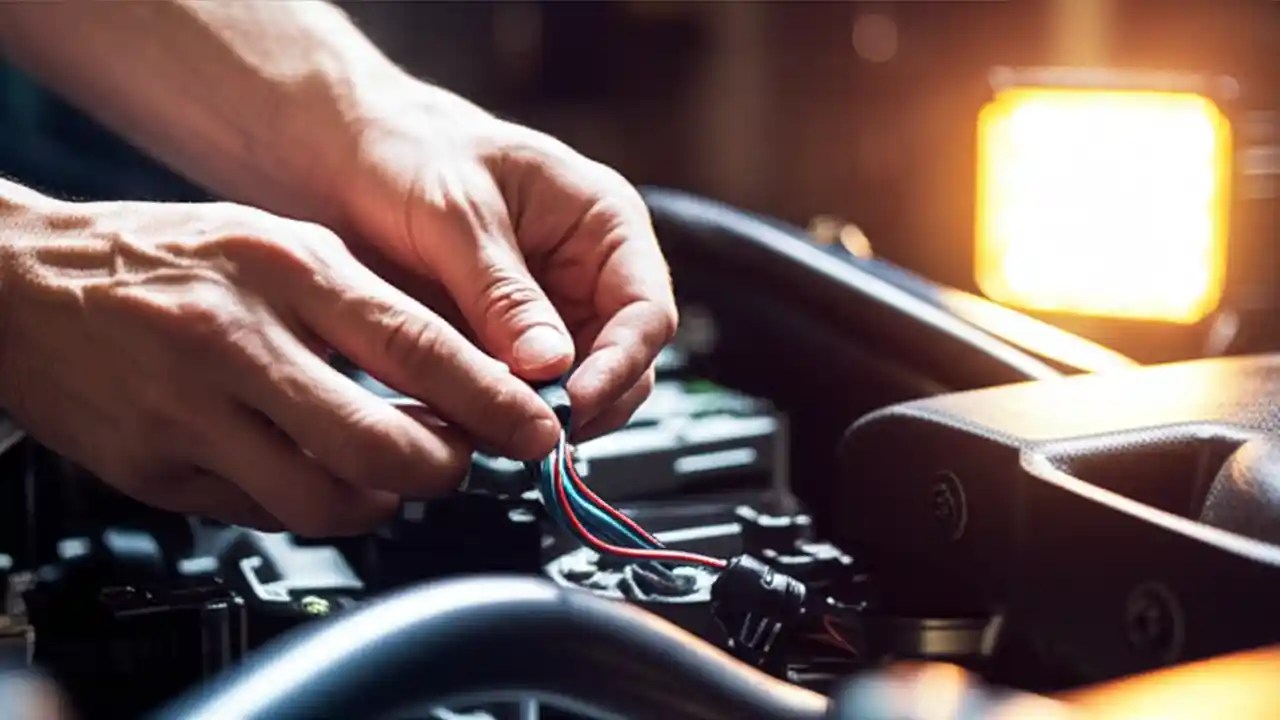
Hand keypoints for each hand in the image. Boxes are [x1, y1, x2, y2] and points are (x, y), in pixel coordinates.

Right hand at [0, 191, 560, 534]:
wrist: (22, 280)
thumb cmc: (167, 257)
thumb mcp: (280, 242)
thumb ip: (367, 306)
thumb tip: (457, 374)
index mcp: (284, 269)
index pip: (418, 347)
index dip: (494, 401)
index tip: (537, 428)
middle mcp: (238, 340)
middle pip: (380, 445)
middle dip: (445, 468)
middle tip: (459, 459)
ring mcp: (189, 412)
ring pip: (324, 501)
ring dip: (382, 503)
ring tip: (392, 476)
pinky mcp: (154, 469)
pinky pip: (260, 514)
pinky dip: (308, 506)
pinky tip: (316, 475)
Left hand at [338, 84, 677, 439]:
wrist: (338, 155)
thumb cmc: (407, 151)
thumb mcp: (456, 214)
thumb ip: (503, 291)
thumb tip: (552, 364)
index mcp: (604, 224)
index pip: (647, 311)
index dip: (621, 365)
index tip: (572, 404)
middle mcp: (590, 275)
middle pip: (625, 365)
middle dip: (584, 404)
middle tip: (526, 431)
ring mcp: (551, 316)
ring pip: (577, 392)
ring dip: (541, 418)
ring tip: (487, 430)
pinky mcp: (506, 348)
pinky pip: (523, 398)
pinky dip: (502, 418)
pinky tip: (465, 425)